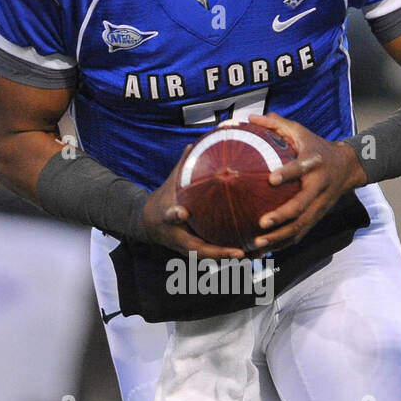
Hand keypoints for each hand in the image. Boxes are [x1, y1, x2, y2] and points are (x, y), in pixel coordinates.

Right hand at [141, 143, 244, 259]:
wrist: (149, 223)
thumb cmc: (165, 198)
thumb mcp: (171, 181)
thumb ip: (185, 164)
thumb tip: (200, 140)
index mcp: (168, 217)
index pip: (170, 215)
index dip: (175, 214)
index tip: (182, 212)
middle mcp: (177, 237)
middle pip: (197, 250)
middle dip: (218, 253)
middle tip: (238, 252)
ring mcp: (186, 249)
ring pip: (209, 258)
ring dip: (229, 260)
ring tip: (252, 256)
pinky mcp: (194, 253)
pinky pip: (214, 257)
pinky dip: (230, 256)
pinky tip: (252, 252)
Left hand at [246, 113, 366, 249]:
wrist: (348, 167)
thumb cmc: (317, 146)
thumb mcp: (301, 131)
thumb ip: (276, 124)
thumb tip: (248, 117)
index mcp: (314, 164)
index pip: (300, 168)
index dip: (287, 174)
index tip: (271, 179)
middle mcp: (318, 188)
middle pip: (301, 206)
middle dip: (282, 216)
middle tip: (262, 223)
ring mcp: (319, 206)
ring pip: (300, 226)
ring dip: (280, 237)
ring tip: (257, 243)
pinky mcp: (316, 218)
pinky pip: (299, 234)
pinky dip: (282, 244)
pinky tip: (262, 252)